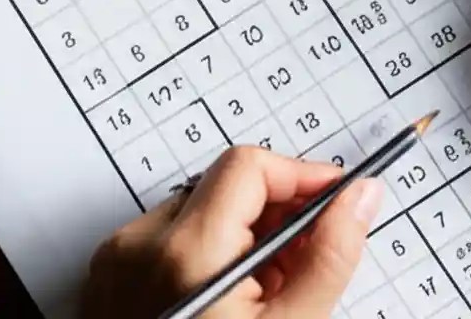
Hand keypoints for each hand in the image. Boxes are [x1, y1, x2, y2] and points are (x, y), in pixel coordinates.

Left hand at [82, 147, 382, 318]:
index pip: (251, 166)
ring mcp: (118, 261)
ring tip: (268, 296)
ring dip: (246, 238)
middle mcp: (141, 245)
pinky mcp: (109, 277)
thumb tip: (360, 199)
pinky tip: (231, 304)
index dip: (303, 175)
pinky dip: (210, 257)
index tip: (337, 197)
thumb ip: (331, 256)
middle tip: (309, 262)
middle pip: (227, 186)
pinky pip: (171, 241)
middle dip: (279, 214)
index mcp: (186, 252)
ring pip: (201, 213)